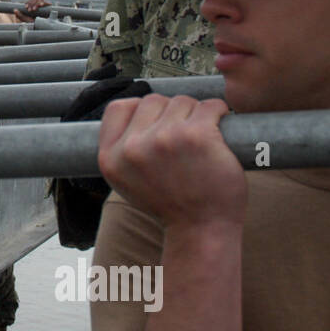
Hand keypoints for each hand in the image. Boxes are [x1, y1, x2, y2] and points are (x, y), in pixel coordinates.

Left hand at [13, 0, 50, 22]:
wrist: (43, 28)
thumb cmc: (34, 24)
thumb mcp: (26, 20)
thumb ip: (20, 16)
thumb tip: (14, 10)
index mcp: (32, 7)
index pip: (30, 1)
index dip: (28, 3)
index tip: (26, 7)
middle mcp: (38, 6)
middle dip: (31, 4)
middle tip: (30, 10)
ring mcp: (43, 6)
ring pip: (39, 0)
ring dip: (36, 3)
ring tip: (34, 9)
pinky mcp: (48, 7)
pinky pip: (45, 2)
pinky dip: (43, 2)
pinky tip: (41, 5)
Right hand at [97, 94, 245, 234]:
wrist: (201, 229)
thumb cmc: (170, 203)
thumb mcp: (126, 181)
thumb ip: (122, 149)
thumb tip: (136, 109)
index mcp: (110, 158)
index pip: (119, 107)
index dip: (140, 111)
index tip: (157, 125)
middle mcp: (133, 147)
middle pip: (152, 101)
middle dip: (170, 114)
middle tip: (184, 138)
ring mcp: (164, 139)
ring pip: (182, 101)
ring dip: (195, 114)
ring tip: (201, 139)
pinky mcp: (197, 135)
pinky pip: (210, 105)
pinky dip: (218, 112)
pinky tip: (219, 127)